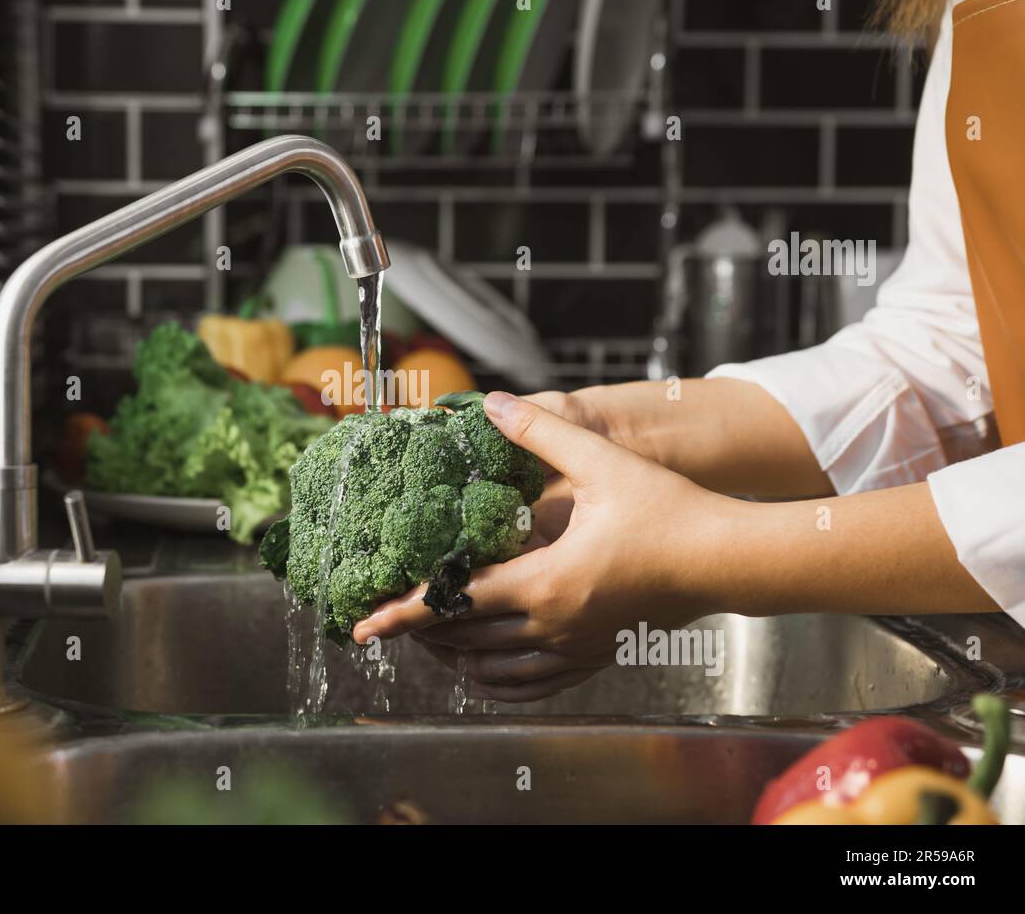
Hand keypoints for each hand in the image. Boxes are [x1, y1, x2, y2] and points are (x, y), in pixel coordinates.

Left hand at [351, 392, 731, 701]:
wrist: (724, 559)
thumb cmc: (667, 511)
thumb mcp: (600, 465)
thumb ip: (540, 433)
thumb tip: (490, 403)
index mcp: (544, 582)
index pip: (455, 601)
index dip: (404, 614)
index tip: (362, 627)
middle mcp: (552, 624)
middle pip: (466, 639)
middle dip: (421, 634)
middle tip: (384, 623)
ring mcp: (574, 646)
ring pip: (495, 667)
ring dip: (455, 657)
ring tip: (425, 644)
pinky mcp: (595, 653)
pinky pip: (535, 682)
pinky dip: (499, 682)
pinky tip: (483, 677)